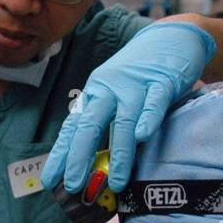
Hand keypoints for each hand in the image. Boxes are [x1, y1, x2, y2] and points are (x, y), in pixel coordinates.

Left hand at [42, 20, 215, 193]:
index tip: (50, 181)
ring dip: (118, 152)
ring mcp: (135, 84)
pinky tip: (142, 136)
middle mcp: (109, 89)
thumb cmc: (140, 75)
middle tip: (74, 185)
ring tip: (115, 181)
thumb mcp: (115, 96)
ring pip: (123, 120)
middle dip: (80, 156)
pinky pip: (154, 102)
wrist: (172, 37)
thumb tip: (91, 165)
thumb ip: (105, 125)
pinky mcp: (163, 80)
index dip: (61, 155)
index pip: (72, 128)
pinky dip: (147, 118)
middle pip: (90, 124)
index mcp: (94, 94)